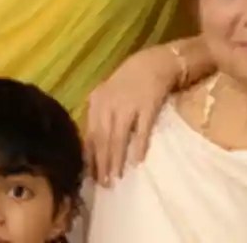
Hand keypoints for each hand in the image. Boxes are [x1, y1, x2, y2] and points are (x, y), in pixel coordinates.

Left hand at [84, 44, 179, 185]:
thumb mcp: (108, 93)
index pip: (91, 135)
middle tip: (104, 183)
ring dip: (116, 159)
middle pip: (103, 139)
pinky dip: (139, 145)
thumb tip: (93, 145)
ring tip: (116, 177)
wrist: (155, 62)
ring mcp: (129, 105)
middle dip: (102, 163)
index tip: (91, 176)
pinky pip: (142, 129)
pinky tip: (137, 160)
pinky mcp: (148, 106)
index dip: (91, 157)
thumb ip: (99, 114)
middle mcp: (110, 104)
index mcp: (97, 102)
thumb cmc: (130, 79)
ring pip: (119, 137)